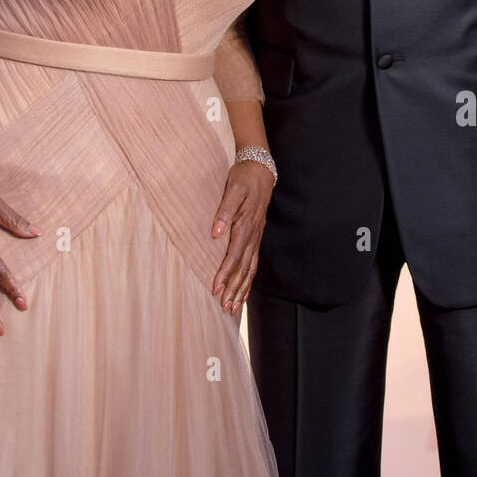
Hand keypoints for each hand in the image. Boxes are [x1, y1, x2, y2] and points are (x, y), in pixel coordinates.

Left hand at [211, 161, 273, 314]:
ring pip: (250, 268)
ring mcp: (256, 236)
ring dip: (241, 288)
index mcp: (246, 224)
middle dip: (234, 288)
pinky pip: (253, 262)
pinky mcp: (256, 235)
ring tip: (233, 306)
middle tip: (224, 307)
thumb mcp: (233, 189)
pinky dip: (248, 278)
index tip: (215, 288)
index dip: (225, 273)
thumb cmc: (244, 178)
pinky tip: (243, 290)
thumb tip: (214, 233)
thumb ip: (224, 211)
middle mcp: (253, 234)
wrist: (261, 169)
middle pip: (244, 268)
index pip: (235, 255)